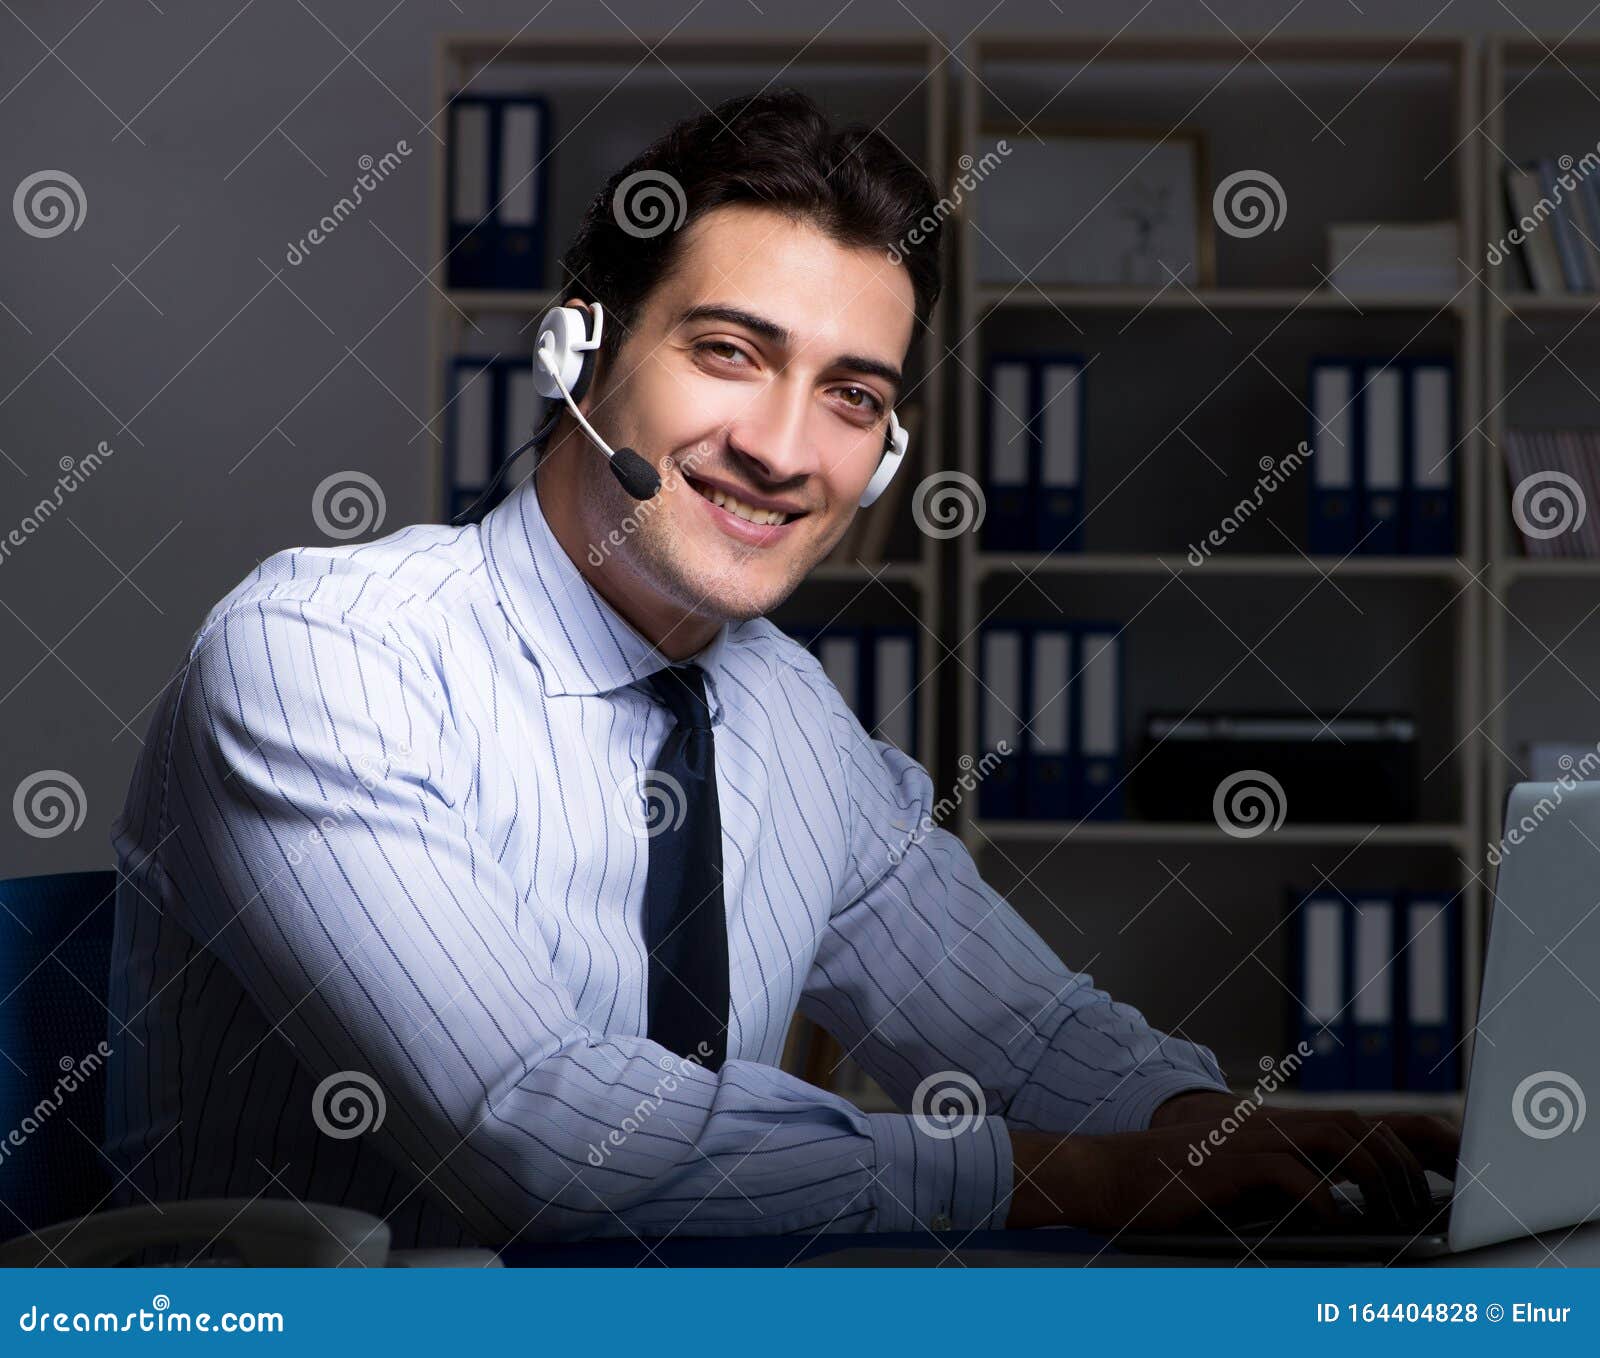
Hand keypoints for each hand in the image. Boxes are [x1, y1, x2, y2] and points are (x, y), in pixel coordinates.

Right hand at [1006, 1099, 1459, 1235]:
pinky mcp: (1232, 1163)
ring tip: (1391, 1213)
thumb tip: (1352, 1208)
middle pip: (1361, 1125)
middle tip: (1427, 1201)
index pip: (1362, 1119)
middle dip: (1406, 1160)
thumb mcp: (1245, 1180)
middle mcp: (1274, 1123)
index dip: (1413, 1132)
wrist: (1114, 1176)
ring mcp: (1253, 1139)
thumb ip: (1292, 1180)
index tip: (1459, 1154)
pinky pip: (1293, 1174)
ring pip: (1337, 1140)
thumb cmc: (1179, 1188)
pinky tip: (1338, 1221)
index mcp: (1282, 1126)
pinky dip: (1325, 1199)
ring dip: (1374, 1176)